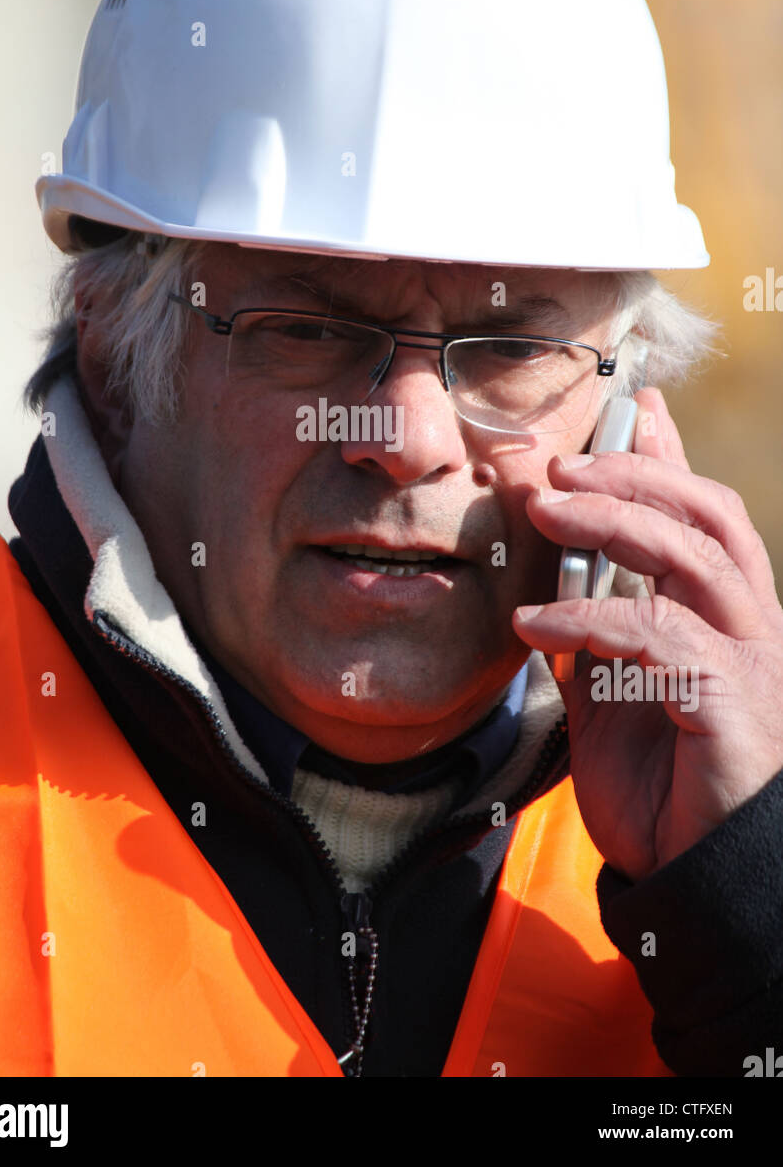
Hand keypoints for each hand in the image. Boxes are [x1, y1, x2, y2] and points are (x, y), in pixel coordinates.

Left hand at [511, 388, 782, 881]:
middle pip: (708, 514)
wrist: (691, 878)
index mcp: (720, 614)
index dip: (670, 456)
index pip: (702, 514)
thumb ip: (592, 636)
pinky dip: (590, 616)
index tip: (632, 406)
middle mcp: (747, 624)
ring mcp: (747, 659)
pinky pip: (658, 635)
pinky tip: (536, 621)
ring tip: (545, 510)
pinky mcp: (729, 701)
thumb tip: (552, 584)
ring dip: (616, 519)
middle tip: (560, 467)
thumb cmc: (659, 788)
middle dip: (635, 473)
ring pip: (696, 554)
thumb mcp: (608, 696)